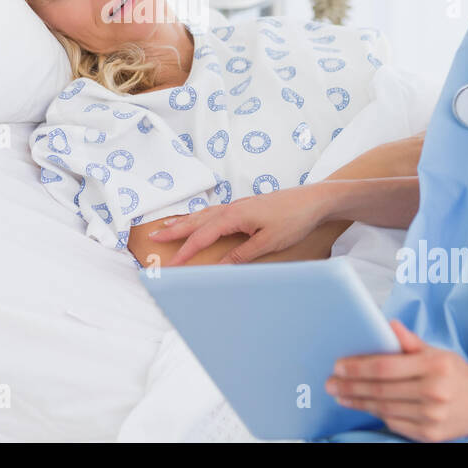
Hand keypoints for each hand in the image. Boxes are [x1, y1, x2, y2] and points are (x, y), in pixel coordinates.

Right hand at [147, 182, 333, 264]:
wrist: (315, 200)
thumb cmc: (294, 219)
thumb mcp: (267, 242)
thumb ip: (241, 254)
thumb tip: (218, 267)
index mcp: (234, 216)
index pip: (202, 236)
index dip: (185, 252)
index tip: (170, 265)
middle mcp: (232, 208)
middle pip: (196, 221)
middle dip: (174, 230)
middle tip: (153, 236)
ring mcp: (239, 206)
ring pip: (204, 214)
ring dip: (184, 221)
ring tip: (167, 225)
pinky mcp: (246, 207)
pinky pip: (215, 212)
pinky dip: (200, 218)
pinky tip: (199, 221)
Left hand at [325, 319, 467, 441]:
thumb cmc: (455, 373)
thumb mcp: (436, 351)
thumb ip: (410, 341)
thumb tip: (388, 325)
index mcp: (434, 366)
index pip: (386, 367)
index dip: (358, 367)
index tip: (338, 366)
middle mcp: (434, 392)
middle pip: (381, 390)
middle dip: (350, 386)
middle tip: (330, 383)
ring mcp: (432, 416)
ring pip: (385, 409)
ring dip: (358, 402)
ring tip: (341, 395)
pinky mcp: (430, 434)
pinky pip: (395, 423)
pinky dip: (377, 414)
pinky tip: (363, 405)